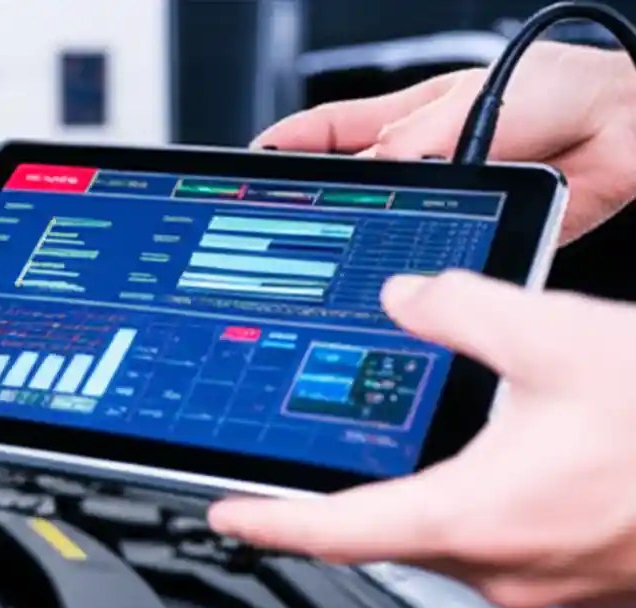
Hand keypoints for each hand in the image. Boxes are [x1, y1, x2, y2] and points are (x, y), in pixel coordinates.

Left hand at [208, 270, 635, 607]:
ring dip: (419, 502)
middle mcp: (502, 563)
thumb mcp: (560, 338)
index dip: (269, 523)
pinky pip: (506, 545)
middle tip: (303, 476)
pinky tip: (500, 466)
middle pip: (388, 538)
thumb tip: (411, 297)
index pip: (335, 532)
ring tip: (404, 458)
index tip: (225, 515)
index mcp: (473, 514)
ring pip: (450, 541)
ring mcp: (547, 580)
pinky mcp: (584, 575)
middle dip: (343, 506)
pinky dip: (481, 508)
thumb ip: (464, 310)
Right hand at [253, 41, 635, 242]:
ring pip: (386, 227)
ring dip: (368, 236)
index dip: (289, 146)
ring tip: (341, 248)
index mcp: (408, 119)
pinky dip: (416, 267)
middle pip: (349, 186)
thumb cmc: (558, 89)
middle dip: (316, 201)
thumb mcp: (469, 104)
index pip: (330, 133)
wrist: (624, 129)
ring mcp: (442, 201)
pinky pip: (432, 257)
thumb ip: (414, 140)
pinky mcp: (471, 235)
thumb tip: (364, 173)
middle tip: (283, 217)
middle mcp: (420, 161)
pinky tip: (398, 273)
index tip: (253, 161)